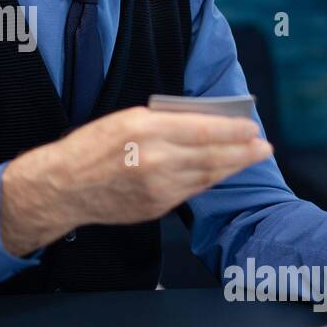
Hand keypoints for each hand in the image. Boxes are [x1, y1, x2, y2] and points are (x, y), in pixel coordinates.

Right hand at [0, 106, 273, 256]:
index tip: (251, 126)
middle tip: (263, 145)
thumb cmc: (90, 147)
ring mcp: (158, 187)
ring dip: (233, 166)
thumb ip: (163, 121)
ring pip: (207, 175)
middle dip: (242, 150)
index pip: (203, 129)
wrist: (62, 187)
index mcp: (145, 130)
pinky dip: (209, 180)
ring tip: (250, 157)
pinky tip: (220, 172)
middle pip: (212, 155)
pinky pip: (191, 190)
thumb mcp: (124, 120)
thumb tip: (202, 121)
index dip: (232, 130)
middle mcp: (155, 160)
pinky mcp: (157, 206)